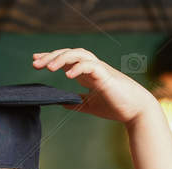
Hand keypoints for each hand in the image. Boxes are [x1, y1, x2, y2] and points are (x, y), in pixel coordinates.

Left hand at [31, 48, 157, 125]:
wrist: (136, 111)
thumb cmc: (116, 107)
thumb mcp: (90, 106)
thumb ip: (77, 103)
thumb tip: (61, 103)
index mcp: (87, 73)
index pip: (66, 60)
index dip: (51, 58)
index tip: (36, 61)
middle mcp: (92, 67)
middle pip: (69, 54)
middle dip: (51, 57)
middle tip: (35, 63)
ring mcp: (99, 69)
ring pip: (78, 55)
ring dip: (62, 59)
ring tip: (49, 68)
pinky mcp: (106, 75)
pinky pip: (90, 66)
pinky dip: (78, 68)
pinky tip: (67, 76)